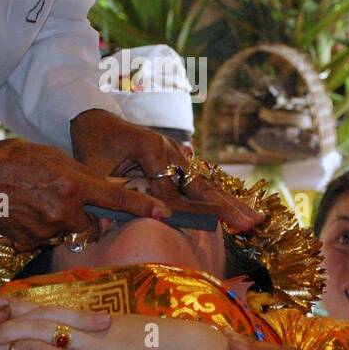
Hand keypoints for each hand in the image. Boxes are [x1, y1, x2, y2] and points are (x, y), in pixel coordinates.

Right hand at [0, 137, 170, 247]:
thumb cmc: (14, 159)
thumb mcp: (56, 158)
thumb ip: (82, 178)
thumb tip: (100, 192)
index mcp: (73, 185)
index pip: (116, 198)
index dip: (143, 207)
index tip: (165, 213)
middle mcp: (64, 211)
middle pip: (93, 226)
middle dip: (88, 219)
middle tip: (70, 203)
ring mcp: (46, 231)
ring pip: (70, 235)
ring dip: (64, 225)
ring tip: (40, 204)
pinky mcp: (29, 243)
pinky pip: (48, 241)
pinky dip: (43, 231)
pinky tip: (27, 215)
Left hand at [0, 299, 202, 349]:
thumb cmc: (163, 342)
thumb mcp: (130, 332)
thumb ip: (107, 335)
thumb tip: (94, 335)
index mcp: (96, 319)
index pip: (55, 308)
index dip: (28, 305)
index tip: (3, 301)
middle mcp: (89, 330)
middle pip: (42, 320)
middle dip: (12, 320)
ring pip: (43, 340)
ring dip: (13, 341)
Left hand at [70, 109, 262, 231]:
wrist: (95, 118)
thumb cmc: (92, 144)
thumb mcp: (93, 169)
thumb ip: (105, 194)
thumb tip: (108, 226)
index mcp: (150, 148)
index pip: (168, 188)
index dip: (180, 211)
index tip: (199, 231)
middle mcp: (169, 149)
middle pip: (200, 184)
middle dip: (225, 206)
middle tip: (248, 224)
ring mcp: (176, 153)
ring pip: (207, 182)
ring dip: (231, 202)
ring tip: (256, 219)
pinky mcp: (178, 159)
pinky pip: (202, 180)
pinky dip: (221, 196)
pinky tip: (240, 209)